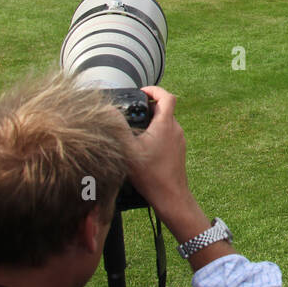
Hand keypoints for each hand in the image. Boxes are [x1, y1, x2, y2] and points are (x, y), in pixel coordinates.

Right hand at [127, 86, 202, 236]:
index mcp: (166, 124)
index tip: (141, 92)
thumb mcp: (129, 150)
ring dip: (151, 122)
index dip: (154, 90)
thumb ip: (118, 128)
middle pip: (164, 109)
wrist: (171, 197)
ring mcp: (179, 141)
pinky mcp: (178, 152)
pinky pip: (168, 136)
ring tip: (134, 131)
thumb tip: (109, 111)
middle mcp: (176, 130)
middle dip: (148, 108)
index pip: (167, 96)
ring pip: (166, 123)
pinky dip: (156, 134)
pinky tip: (142, 147)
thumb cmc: (151, 174)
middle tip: (131, 113)